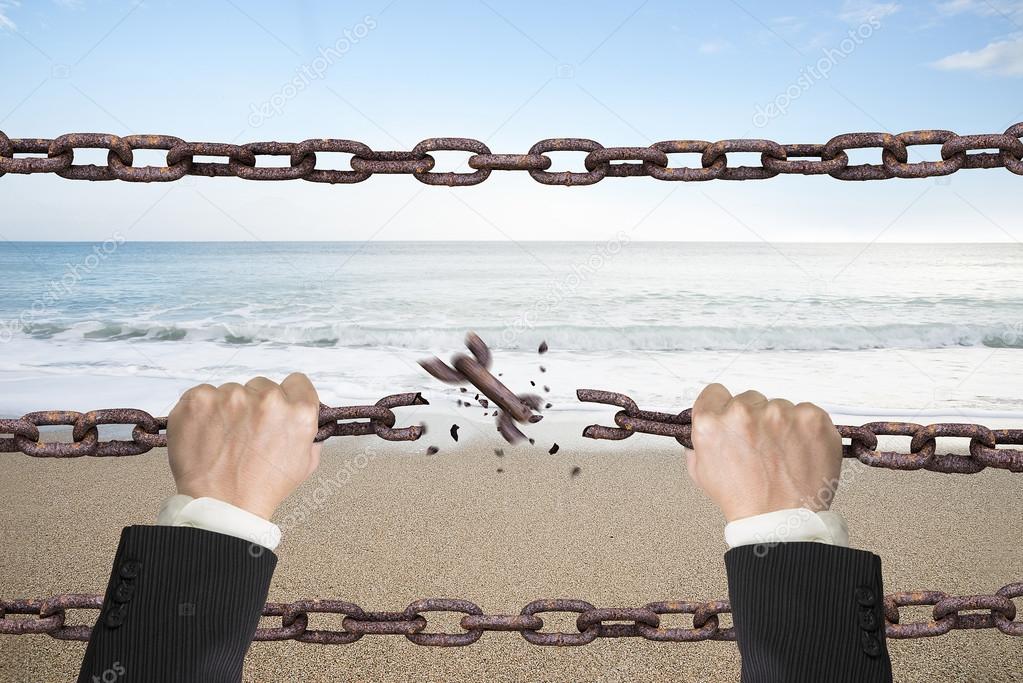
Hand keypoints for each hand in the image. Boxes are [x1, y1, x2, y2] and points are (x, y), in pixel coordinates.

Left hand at [167, 374, 321, 519]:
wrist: (221, 507)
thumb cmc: (262, 488)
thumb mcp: (305, 463)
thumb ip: (309, 432)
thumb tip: (304, 415)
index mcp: (298, 412)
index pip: (297, 382)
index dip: (288, 397)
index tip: (277, 410)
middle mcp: (267, 399)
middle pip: (262, 386)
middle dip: (256, 405)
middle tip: (247, 433)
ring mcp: (230, 397)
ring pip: (231, 391)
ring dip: (228, 409)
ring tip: (224, 439)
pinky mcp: (199, 400)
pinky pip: (202, 395)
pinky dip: (203, 412)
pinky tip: (206, 434)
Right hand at [685, 384, 841, 521]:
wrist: (780, 523)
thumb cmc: (743, 500)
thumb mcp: (702, 472)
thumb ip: (699, 441)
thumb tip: (706, 424)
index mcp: (711, 423)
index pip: (715, 392)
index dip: (723, 407)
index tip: (733, 421)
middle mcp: (743, 413)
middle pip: (749, 399)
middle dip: (754, 419)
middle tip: (760, 447)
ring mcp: (780, 413)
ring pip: (779, 406)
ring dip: (781, 424)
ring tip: (782, 455)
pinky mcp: (811, 419)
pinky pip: (807, 412)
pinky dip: (805, 429)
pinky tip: (800, 451)